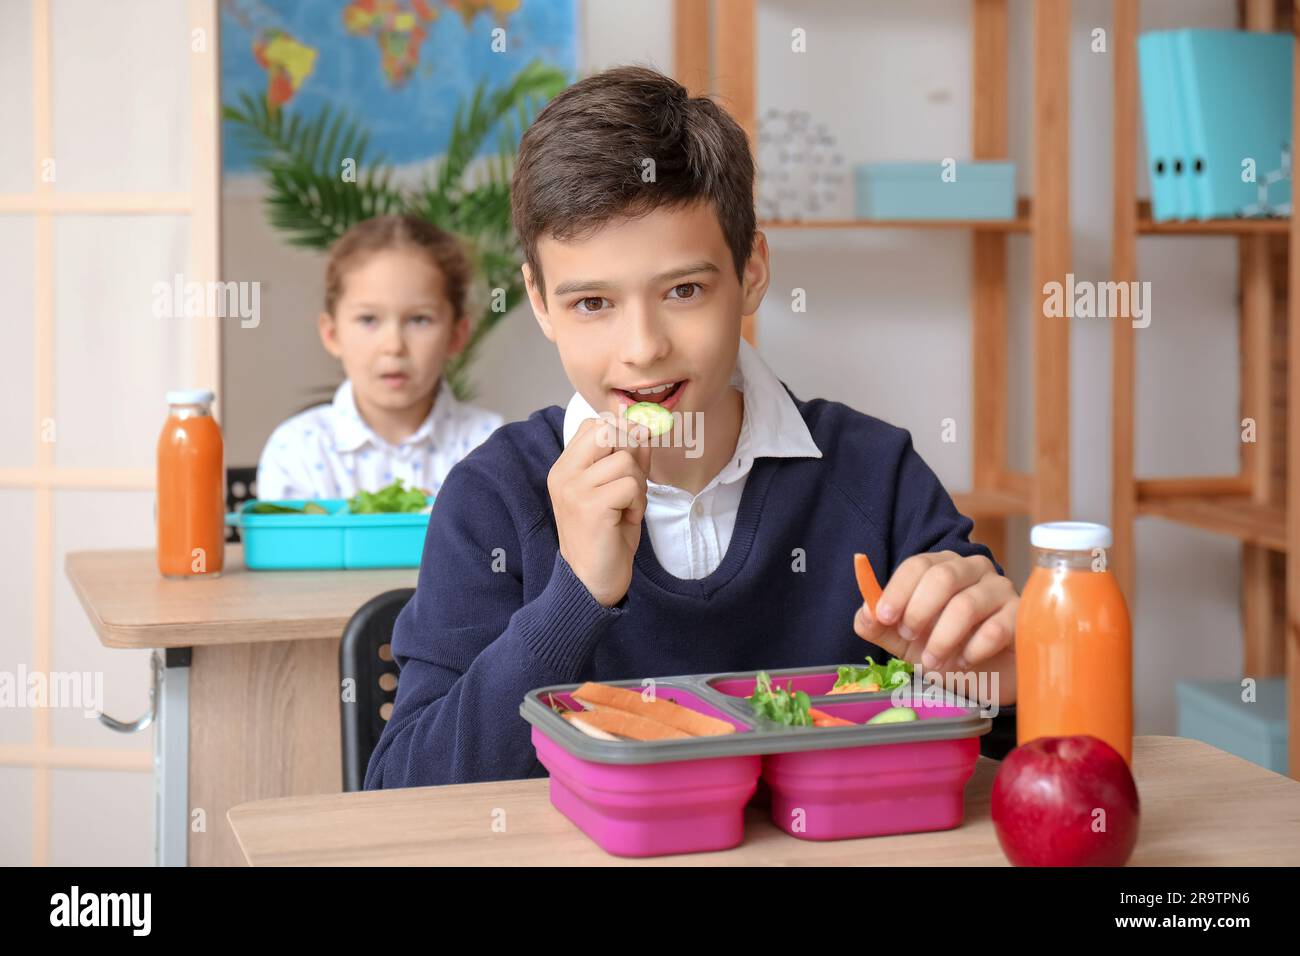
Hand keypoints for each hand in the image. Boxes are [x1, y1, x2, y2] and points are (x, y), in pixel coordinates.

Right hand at [547, 416, 650, 606]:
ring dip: (639, 485)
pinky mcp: (589, 506)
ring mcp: (574, 489)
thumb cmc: (606, 537)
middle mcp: (564, 474)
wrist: (591, 583)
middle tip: (633, 484)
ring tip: (628, 508)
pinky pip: (630, 485)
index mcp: (566, 467)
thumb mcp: (617, 491)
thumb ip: (628, 460)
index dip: (623, 435)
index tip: (632, 462)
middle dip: (633, 453)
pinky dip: (638, 502)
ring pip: (625, 461)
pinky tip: (627, 518)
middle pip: (608, 431)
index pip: (596, 425)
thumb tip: (645, 429)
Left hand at [852, 550, 1017, 705]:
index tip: (884, 617)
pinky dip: (972, 651)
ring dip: (942, 640)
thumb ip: (879, 626)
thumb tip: (864, 612)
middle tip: (909, 639)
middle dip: (919, 612)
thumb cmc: (946, 648)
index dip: (898, 590)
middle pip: (943, 577)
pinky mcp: (1021, 615)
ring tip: (931, 663)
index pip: (918, 565)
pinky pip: (995, 629)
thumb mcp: (904, 640)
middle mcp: (974, 568)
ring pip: (966, 605)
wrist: (987, 675)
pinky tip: (964, 663)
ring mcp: (1001, 589)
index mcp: (942, 566)